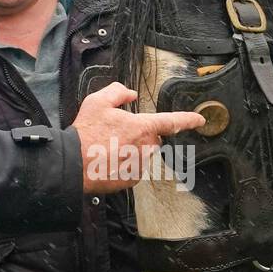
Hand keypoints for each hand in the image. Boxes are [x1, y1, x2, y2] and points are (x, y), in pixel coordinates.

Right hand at [72, 82, 204, 194]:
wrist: (73, 164)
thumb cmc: (85, 134)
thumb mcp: (97, 102)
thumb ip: (118, 92)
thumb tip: (131, 93)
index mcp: (141, 127)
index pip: (171, 121)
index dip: (187, 119)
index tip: (199, 120)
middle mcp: (145, 147)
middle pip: (153, 139)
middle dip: (142, 135)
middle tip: (119, 134)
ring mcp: (139, 165)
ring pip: (143, 154)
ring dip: (132, 150)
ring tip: (110, 149)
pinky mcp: (132, 179)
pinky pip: (135, 168)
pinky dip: (125, 164)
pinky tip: (109, 160)